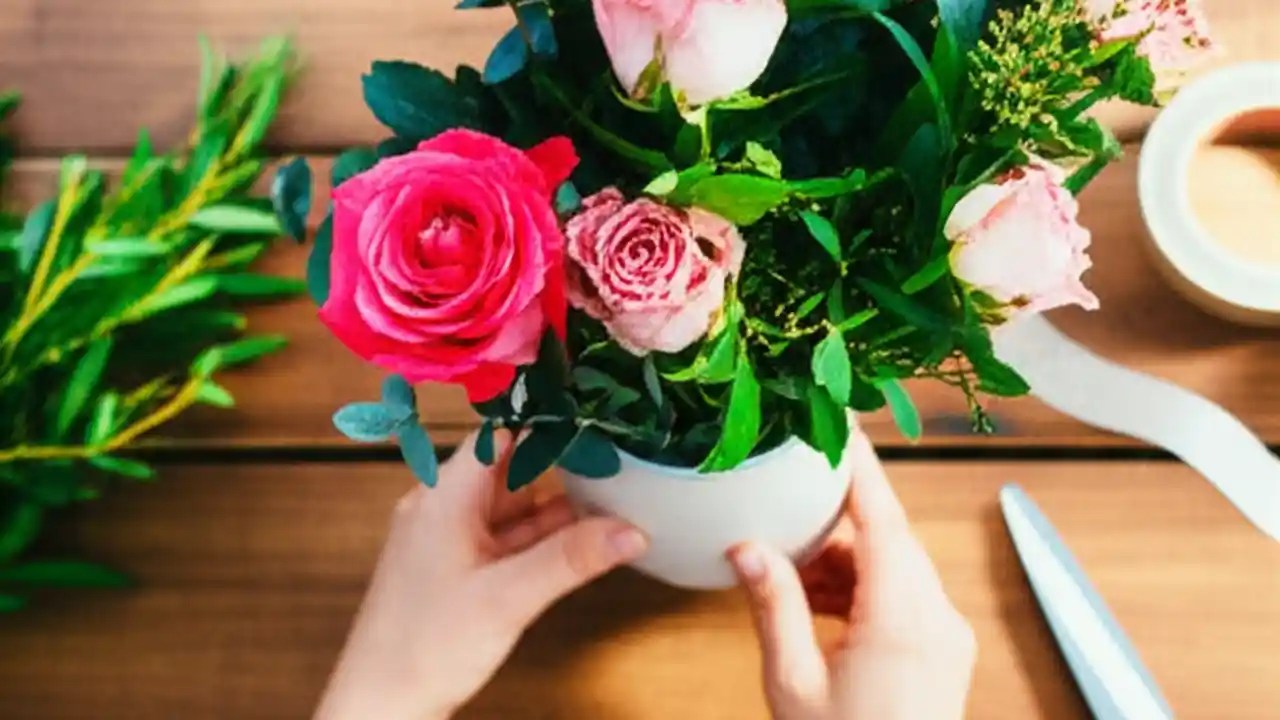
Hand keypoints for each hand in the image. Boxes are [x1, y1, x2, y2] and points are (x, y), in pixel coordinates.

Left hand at [315, 430, 647, 719]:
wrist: (380, 707)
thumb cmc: (422, 650)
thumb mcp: (508, 598)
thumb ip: (571, 558)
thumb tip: (629, 529)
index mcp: (442, 497)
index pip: (499, 433)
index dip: (544, 419)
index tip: (590, 412)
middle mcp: (441, 508)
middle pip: (509, 467)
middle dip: (560, 462)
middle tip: (615, 452)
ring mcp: (448, 539)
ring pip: (510, 504)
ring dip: (554, 502)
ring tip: (609, 492)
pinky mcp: (457, 568)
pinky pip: (505, 536)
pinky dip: (540, 535)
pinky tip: (579, 537)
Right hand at [728, 430, 975, 719]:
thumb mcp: (793, 683)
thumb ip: (774, 605)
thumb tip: (747, 547)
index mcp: (904, 617)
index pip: (883, 516)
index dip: (860, 466)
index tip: (841, 423)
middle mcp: (938, 618)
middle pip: (889, 539)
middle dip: (837, 520)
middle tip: (787, 504)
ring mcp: (947, 637)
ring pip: (895, 567)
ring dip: (845, 559)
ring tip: (791, 567)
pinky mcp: (943, 654)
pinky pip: (903, 597)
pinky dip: (861, 589)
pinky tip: (818, 601)